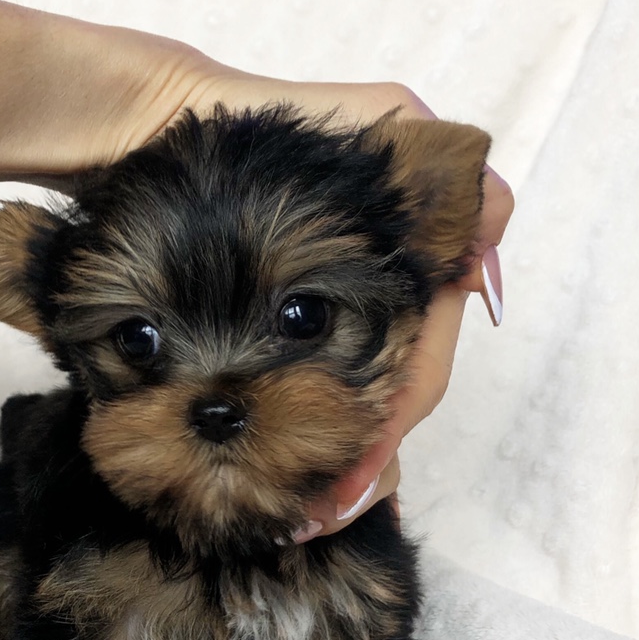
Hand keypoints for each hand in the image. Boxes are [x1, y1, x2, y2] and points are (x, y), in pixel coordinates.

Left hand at [154, 63, 513, 540]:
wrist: (145, 127)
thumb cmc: (261, 122)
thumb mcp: (372, 122)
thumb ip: (440, 172)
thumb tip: (493, 233)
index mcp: (405, 277)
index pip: (421, 368)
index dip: (392, 426)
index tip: (354, 475)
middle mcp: (369, 309)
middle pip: (387, 412)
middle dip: (362, 467)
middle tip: (319, 513)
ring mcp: (318, 331)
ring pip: (349, 424)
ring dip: (334, 477)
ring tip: (297, 517)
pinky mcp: (265, 345)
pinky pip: (298, 414)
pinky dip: (296, 457)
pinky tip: (279, 493)